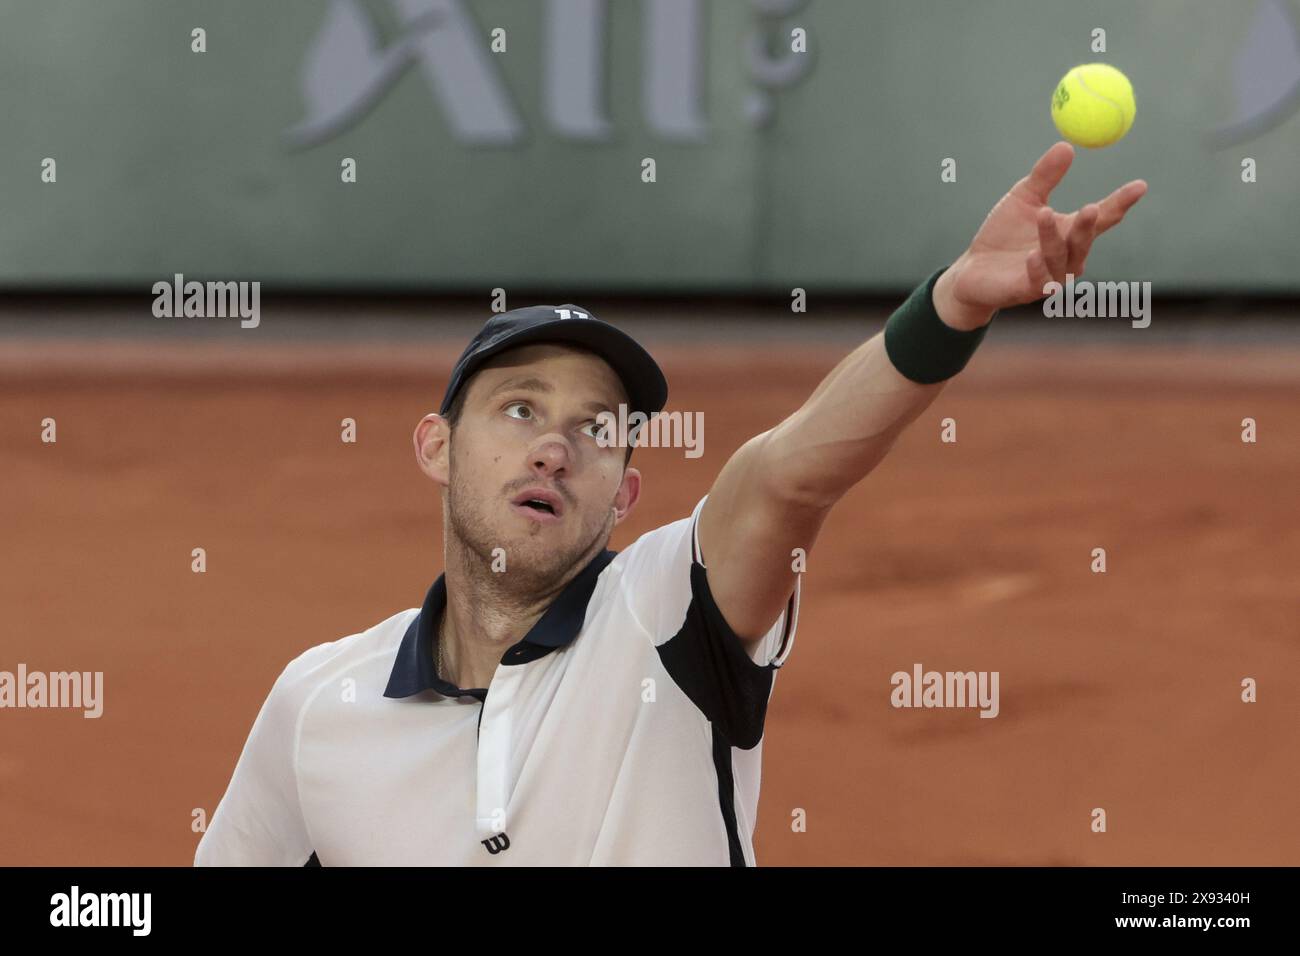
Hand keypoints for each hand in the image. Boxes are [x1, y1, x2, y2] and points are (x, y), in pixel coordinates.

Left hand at [932, 141, 1147, 329]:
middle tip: (1091, 207)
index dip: (1121, 202)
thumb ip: (1045, 176)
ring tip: (1044, 214)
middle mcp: (1068, 257)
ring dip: (1053, 237)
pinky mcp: (1029, 291)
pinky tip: (1032, 255)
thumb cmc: (1003, 234)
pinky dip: (1037, 267)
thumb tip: (1067, 146)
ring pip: (1060, 258)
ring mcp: (1051, 276)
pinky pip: (1039, 281)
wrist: (972, 269)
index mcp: (1071, 233)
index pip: (1102, 217)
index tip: (1140, 185)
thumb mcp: (1023, 199)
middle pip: (1085, 241)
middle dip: (1088, 225)